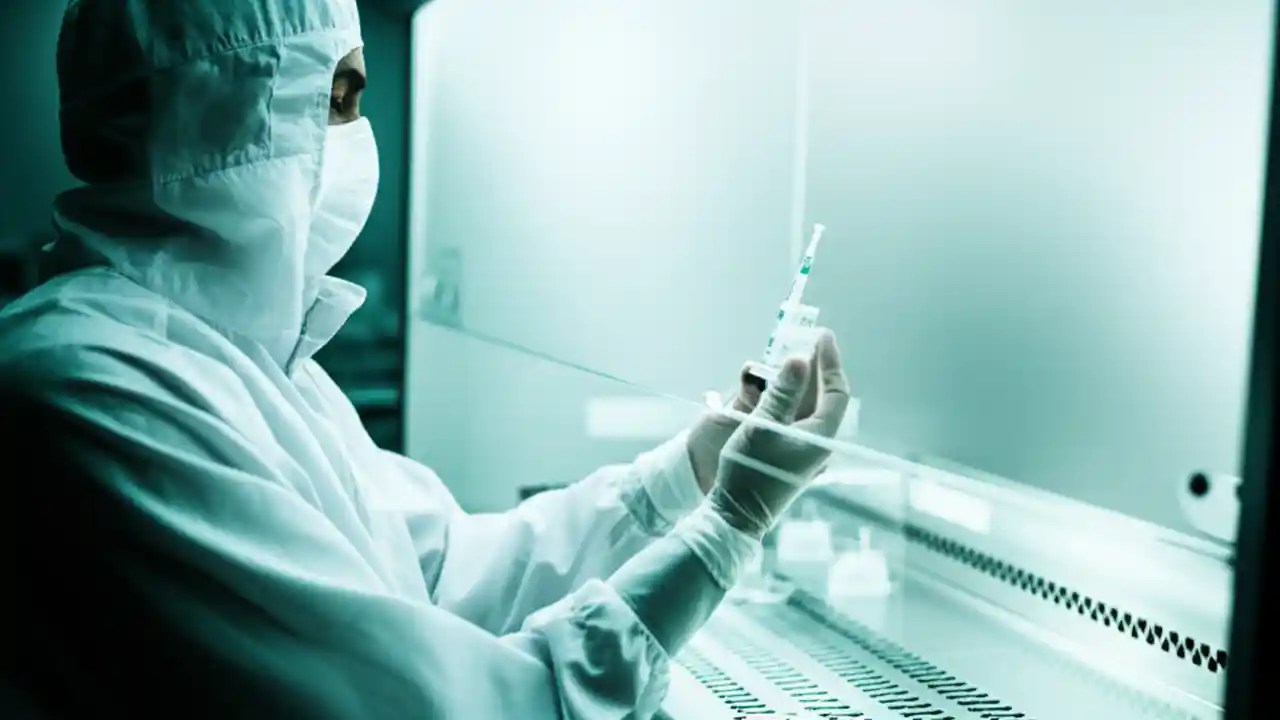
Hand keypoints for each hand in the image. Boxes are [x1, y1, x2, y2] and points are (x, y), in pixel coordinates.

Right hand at [685, 331, 838, 493]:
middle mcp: (818, 443)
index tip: (822, 336)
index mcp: (821, 437)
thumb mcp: (763, 427)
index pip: (835, 391)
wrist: (735, 516)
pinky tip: (775, 391)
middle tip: (806, 341)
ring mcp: (804, 452)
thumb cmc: (750, 472)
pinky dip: (788, 400)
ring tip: (789, 360)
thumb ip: (782, 392)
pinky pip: (795, 419)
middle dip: (815, 369)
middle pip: (824, 398)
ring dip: (799, 383)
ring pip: (809, 408)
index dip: (830, 361)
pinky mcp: (788, 457)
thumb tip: (799, 359)